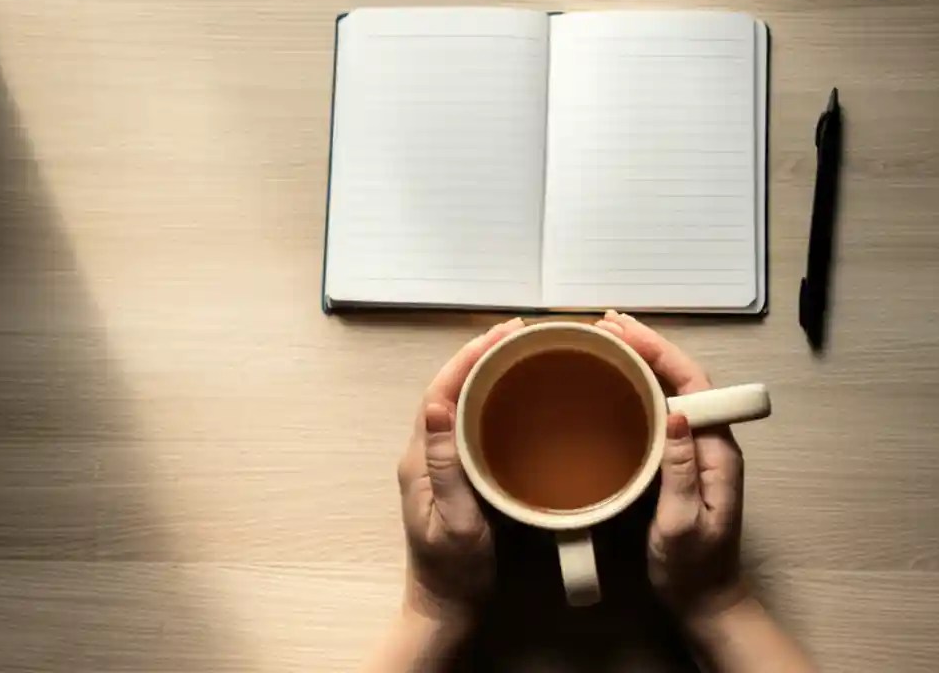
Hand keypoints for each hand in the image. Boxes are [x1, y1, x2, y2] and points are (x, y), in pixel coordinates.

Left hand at [397, 317, 524, 622]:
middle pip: (448, 387)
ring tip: (517, 351)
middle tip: (518, 332)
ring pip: (458, 401)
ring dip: (484, 371)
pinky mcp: (452, 473)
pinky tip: (512, 395)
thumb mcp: (454, 520)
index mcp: (420, 458)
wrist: (445, 606)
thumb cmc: (454, 571)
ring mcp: (437, 462)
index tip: (502, 334)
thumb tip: (435, 404)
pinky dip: (489, 397)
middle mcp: (425, 453)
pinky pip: (468, 422)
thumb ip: (445, 465)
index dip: (470, 356)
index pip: (441, 389)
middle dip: (480, 354)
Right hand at [595, 311, 747, 618]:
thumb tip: (675, 414)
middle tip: (606, 324)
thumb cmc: (693, 569)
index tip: (624, 332)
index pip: (693, 382)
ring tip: (608, 339)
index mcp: (717, 450)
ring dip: (642, 360)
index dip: (660, 351)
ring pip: (672, 389)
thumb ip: (681, 471)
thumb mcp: (682, 525)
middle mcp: (711, 441)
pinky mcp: (681, 460)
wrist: (706, 600)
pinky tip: (616, 381)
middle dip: (647, 345)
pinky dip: (638, 386)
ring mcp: (696, 449)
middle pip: (683, 377)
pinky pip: (662, 410)